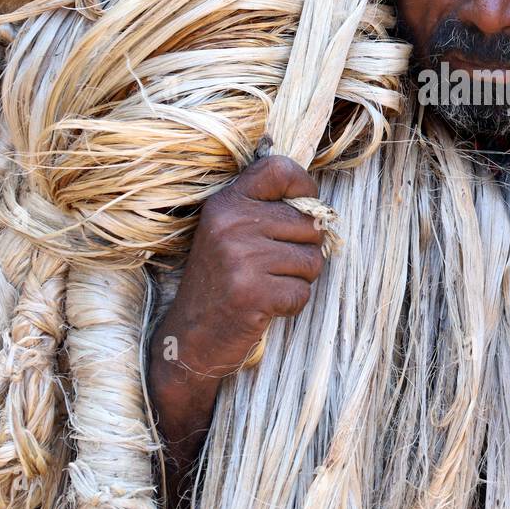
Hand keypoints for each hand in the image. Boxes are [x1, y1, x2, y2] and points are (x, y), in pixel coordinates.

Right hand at [146, 153, 324, 508]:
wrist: (189, 340)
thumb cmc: (221, 282)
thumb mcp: (230, 234)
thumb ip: (265, 211)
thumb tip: (320, 205)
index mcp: (226, 202)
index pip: (279, 169)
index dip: (304, 186)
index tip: (302, 207)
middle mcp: (231, 223)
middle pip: (310, 225)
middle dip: (301, 251)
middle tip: (268, 268)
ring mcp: (240, 257)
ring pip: (312, 260)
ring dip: (297, 280)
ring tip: (264, 286)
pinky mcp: (252, 292)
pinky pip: (303, 293)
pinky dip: (290, 305)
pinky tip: (263, 307)